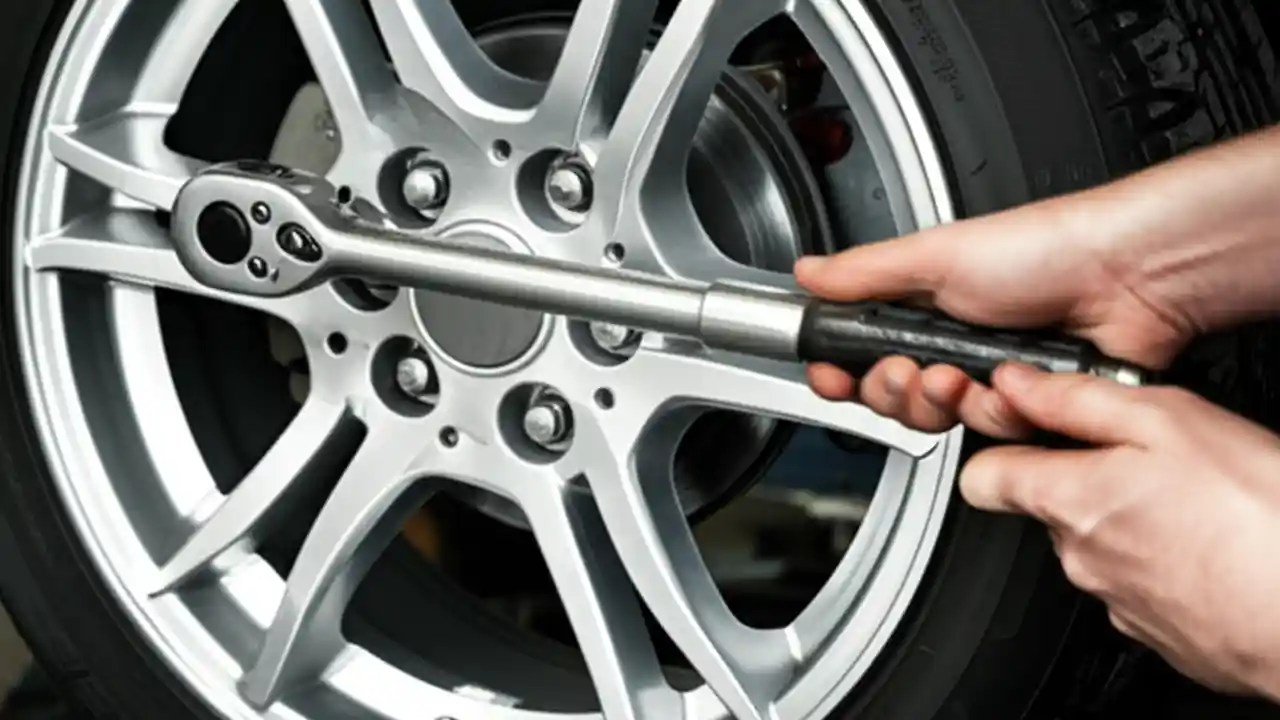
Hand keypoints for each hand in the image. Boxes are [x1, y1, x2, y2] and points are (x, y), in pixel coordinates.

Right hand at [793, 197, 1195, 436]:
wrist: (1127, 277)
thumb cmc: (1044, 251)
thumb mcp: (936, 254)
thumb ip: (863, 273)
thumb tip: (807, 273)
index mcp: (921, 308)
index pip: (859, 355)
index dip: (841, 373)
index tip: (832, 377)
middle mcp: (951, 346)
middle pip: (892, 399)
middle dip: (894, 390)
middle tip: (911, 369)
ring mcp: (989, 379)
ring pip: (939, 422)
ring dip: (946, 401)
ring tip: (965, 373)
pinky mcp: (1027, 408)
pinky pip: (991, 434)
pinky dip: (1000, 412)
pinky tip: (1013, 384)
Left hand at [964, 363, 1279, 699]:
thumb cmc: (1260, 515)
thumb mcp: (1167, 420)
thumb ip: (1077, 400)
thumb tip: (1016, 383)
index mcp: (1070, 501)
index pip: (981, 478)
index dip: (1001, 446)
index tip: (1029, 427)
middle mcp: (1080, 559)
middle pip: (1048, 507)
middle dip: (1085, 476)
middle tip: (1149, 457)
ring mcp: (1118, 603)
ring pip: (1098, 545)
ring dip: (1130, 518)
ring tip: (1193, 499)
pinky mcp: (1160, 635)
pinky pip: (1141, 585)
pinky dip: (1165, 561)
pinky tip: (1209, 543)